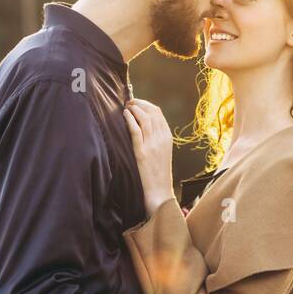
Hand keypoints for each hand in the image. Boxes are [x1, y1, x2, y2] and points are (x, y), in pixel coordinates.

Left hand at [124, 98, 173, 215]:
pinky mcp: (142, 152)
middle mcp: (162, 139)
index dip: (145, 104)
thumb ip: (156, 139)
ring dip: (134, 109)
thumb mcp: (162, 153)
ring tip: (125, 107)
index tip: (136, 103)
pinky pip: (136, 130)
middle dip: (139, 103)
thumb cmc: (158, 174)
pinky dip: (130, 119)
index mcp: (168, 137)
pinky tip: (124, 115)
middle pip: (151, 112)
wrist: (160, 192)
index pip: (158, 113)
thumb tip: (144, 126)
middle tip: (128, 102)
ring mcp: (153, 145)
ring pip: (144, 118)